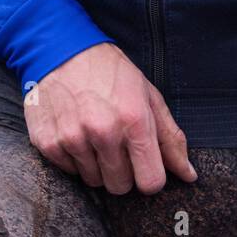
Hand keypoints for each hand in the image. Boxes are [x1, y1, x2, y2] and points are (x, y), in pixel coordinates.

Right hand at [24, 42, 197, 194]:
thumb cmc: (110, 73)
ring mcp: (73, 138)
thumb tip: (189, 175)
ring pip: (94, 182)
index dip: (150, 177)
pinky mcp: (48, 143)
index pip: (151, 182)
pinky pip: (69, 172)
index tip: (144, 165)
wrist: (62, 49)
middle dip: (123, 172)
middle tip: (117, 146)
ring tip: (94, 135)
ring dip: (97, 165)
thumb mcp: (148, 96)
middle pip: (121, 187)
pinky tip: (75, 132)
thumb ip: (170, 138)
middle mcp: (103, 132)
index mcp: (134, 120)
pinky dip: (74, 159)